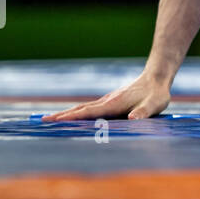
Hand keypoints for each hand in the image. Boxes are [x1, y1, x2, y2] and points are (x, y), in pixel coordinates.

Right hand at [42, 71, 171, 121]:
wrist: (157, 77)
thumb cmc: (156, 94)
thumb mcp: (154, 105)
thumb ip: (144, 112)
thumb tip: (133, 119)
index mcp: (113, 104)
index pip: (88, 112)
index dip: (72, 117)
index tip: (55, 120)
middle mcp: (106, 101)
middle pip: (80, 109)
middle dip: (61, 115)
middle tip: (42, 121)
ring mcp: (107, 100)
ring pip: (83, 108)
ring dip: (67, 113)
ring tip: (51, 119)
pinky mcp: (110, 101)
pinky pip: (90, 108)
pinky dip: (77, 112)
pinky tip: (73, 116)